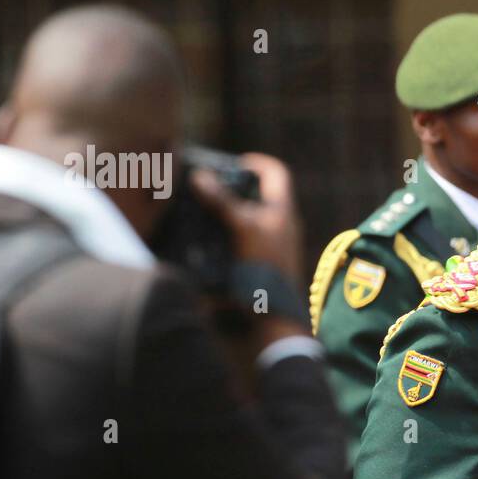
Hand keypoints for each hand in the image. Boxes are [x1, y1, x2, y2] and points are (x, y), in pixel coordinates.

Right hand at [192, 152, 304, 286]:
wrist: (271, 315)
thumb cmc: (265, 266)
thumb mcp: (244, 227)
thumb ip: (223, 201)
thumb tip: (200, 176)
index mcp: (282, 211)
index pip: (276, 174)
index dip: (257, 163)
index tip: (234, 163)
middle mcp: (277, 226)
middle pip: (256, 196)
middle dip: (231, 189)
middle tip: (205, 187)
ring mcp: (267, 246)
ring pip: (243, 219)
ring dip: (221, 212)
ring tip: (195, 209)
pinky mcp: (254, 264)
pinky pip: (235, 241)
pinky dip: (219, 236)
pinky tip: (199, 238)